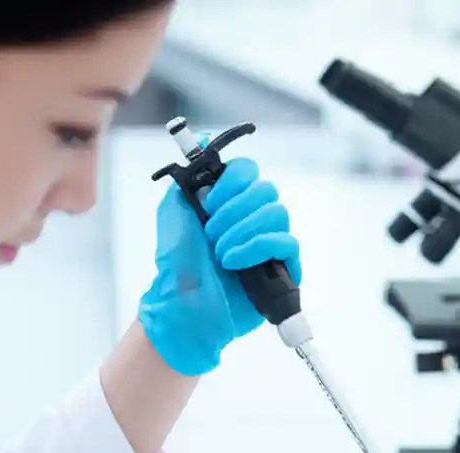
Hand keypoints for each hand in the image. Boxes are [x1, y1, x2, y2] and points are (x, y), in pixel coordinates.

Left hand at [138, 157, 301, 375]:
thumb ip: (189, 177)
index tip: (210, 202)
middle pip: (266, 190)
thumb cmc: (177, 265)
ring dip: (242, 231)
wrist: (183, 306)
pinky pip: (286, 242)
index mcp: (229, 202)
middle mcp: (253, 218)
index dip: (232, 182)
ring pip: (277, 214)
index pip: (247, 171)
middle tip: (211, 233)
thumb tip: (204, 138)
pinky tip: (234, 262)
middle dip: (234, 211)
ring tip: (220, 254)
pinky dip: (257, 247)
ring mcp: (270, 242)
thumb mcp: (173, 214)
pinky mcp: (284, 267)